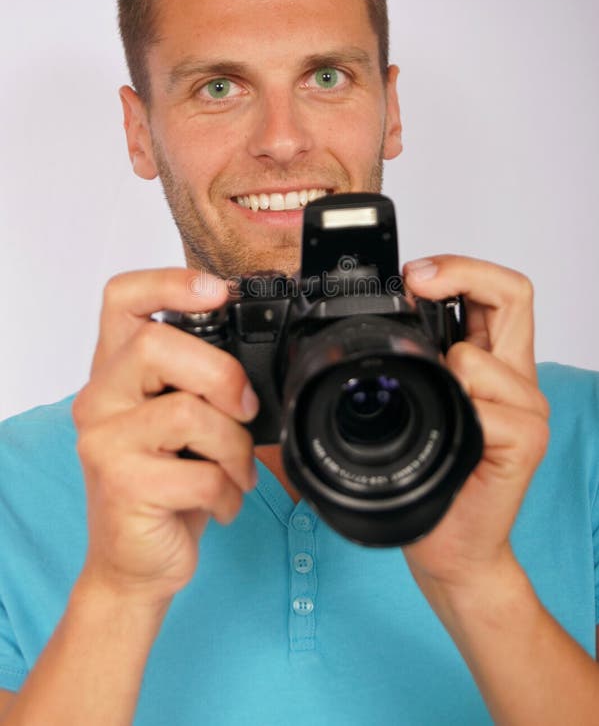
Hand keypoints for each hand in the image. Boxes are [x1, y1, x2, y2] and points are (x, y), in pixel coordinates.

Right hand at [72, 269, 258, 606]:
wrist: (136, 562)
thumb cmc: (167, 484)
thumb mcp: (183, 423)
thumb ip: (199, 383)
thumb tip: (257, 364)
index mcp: (117, 372)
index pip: (121, 299)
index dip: (168, 282)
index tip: (218, 292)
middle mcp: (100, 398)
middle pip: (155, 344)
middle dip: (221, 375)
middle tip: (244, 409)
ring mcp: (104, 441)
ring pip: (187, 411)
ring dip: (234, 446)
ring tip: (235, 471)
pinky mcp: (122, 484)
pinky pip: (199, 472)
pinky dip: (228, 491)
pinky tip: (221, 501)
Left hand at [400, 255, 549, 596]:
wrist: (453, 546)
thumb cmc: (431, 479)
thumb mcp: (417, 408)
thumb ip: (415, 367)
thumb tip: (374, 326)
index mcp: (490, 363)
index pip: (498, 291)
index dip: (461, 268)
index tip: (415, 275)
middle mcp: (513, 378)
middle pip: (512, 294)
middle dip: (460, 273)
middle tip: (418, 280)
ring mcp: (525, 407)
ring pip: (479, 354)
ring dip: (441, 373)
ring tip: (433, 413)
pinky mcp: (526, 440)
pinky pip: (485, 406)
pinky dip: (459, 416)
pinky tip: (452, 443)